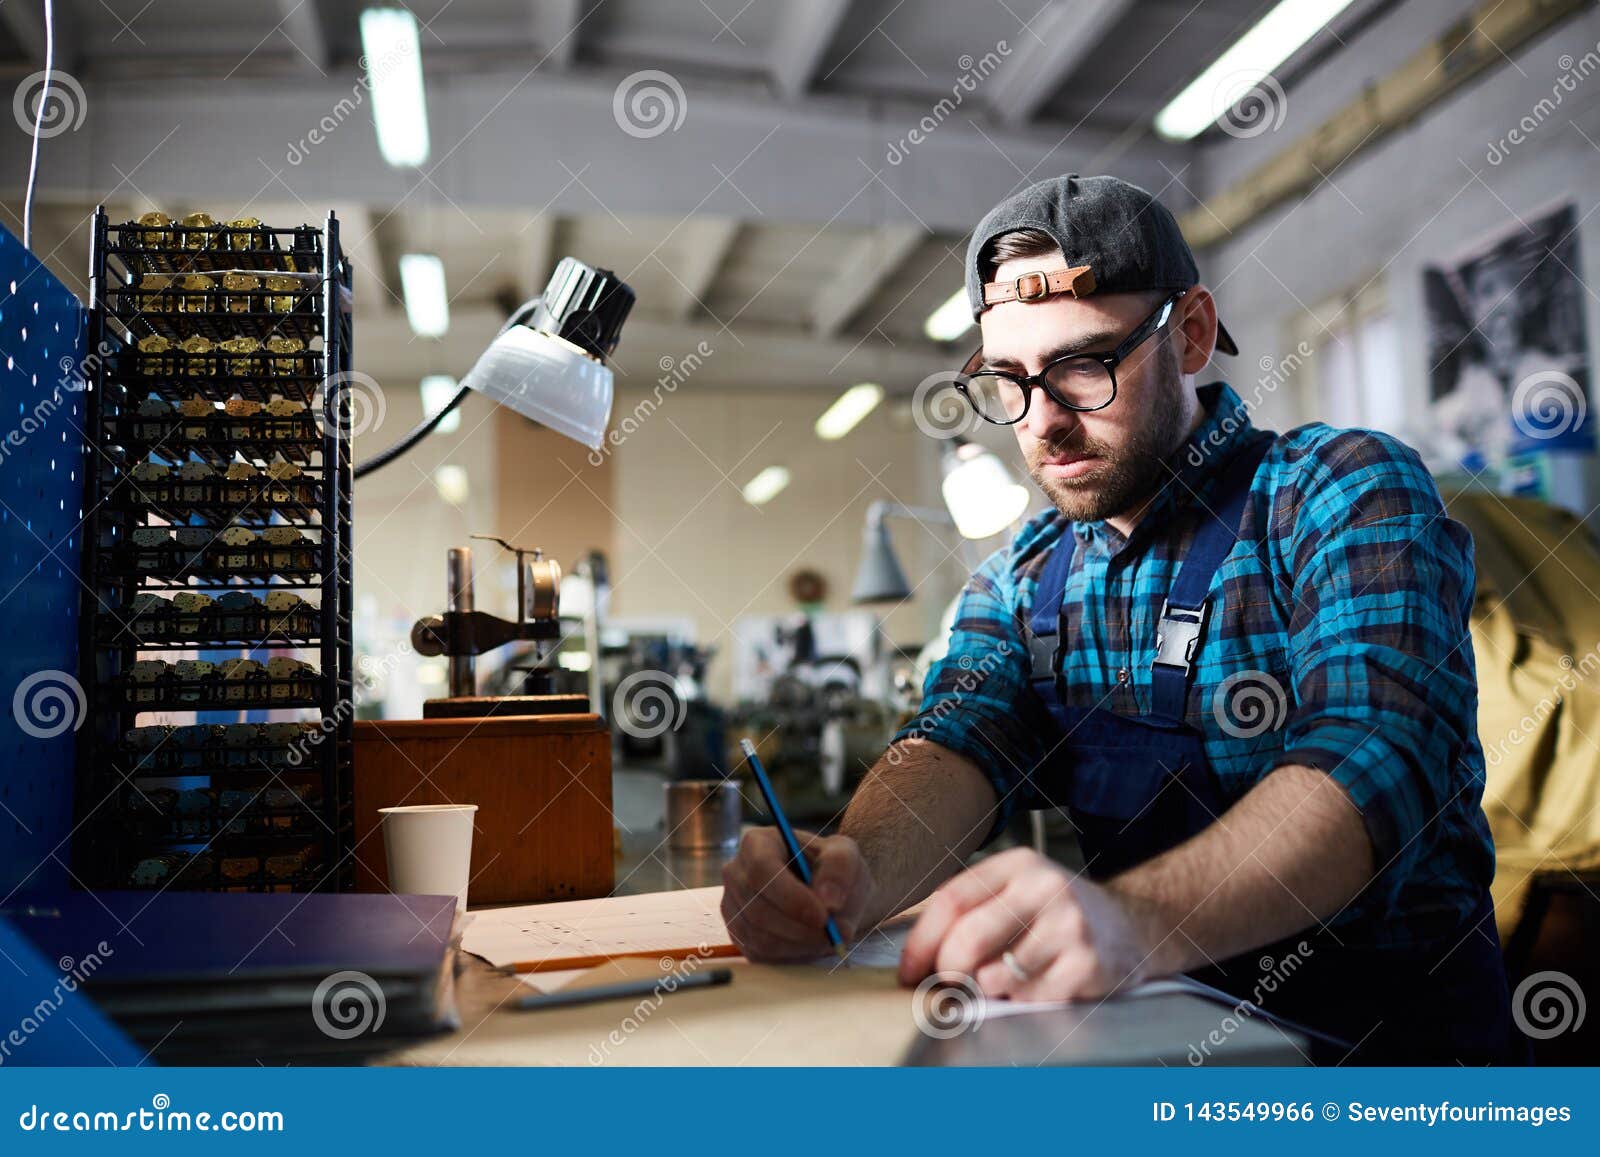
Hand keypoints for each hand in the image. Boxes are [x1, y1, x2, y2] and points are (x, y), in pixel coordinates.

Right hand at [720, 828, 872, 960]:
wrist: (830, 896)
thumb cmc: (834, 870)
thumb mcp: (846, 856)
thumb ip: (840, 869)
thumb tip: (829, 902)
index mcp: (757, 843)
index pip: (761, 869)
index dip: (790, 896)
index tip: (823, 916)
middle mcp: (736, 873)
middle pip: (758, 908)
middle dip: (800, 928)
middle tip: (836, 934)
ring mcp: (734, 906)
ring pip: (760, 936)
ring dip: (801, 944)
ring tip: (831, 938)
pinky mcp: (740, 935)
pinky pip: (761, 953)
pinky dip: (793, 954)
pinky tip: (814, 943)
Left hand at [898, 847, 1162, 999]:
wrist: (1133, 928)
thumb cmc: (1057, 916)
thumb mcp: (1017, 893)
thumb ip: (972, 912)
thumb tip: (916, 957)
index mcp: (1018, 864)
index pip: (951, 899)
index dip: (921, 941)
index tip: (909, 971)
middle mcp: (1045, 887)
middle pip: (968, 937)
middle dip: (948, 970)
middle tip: (949, 984)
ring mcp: (1070, 924)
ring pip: (996, 975)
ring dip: (989, 989)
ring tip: (1005, 980)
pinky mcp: (1088, 963)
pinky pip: (1031, 997)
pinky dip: (1024, 1001)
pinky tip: (1039, 985)